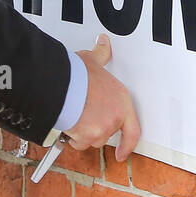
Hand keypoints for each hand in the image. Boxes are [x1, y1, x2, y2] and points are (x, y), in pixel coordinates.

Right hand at [64, 35, 140, 161]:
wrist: (62, 83)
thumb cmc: (77, 74)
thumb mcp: (92, 60)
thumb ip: (101, 55)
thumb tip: (103, 44)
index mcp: (122, 101)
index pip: (133, 130)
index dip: (129, 145)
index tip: (123, 153)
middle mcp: (115, 117)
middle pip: (107, 134)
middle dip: (95, 129)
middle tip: (85, 116)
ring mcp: (102, 128)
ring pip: (92, 139)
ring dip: (84, 133)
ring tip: (75, 116)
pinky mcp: (87, 136)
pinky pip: (79, 142)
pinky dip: (73, 137)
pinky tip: (68, 123)